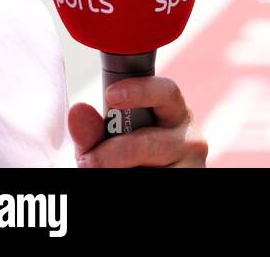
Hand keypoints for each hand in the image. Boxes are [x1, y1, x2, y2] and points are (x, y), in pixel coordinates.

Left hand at [69, 76, 208, 167]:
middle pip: (150, 142)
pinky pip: (155, 178)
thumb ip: (93, 131)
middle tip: (88, 161)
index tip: (111, 95)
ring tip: (97, 170)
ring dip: (118, 170)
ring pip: (149, 166)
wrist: (140, 172)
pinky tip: (130, 173)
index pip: (166, 92)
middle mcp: (190, 138)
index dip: (140, 91)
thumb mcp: (107, 144)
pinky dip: (134, 175)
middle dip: (115, 152)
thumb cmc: (126, 161)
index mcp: (174, 114)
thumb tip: (78, 110)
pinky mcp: (189, 177)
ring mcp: (192, 164)